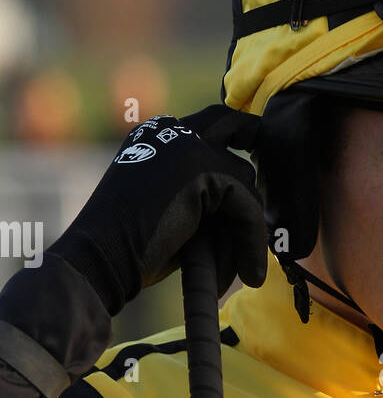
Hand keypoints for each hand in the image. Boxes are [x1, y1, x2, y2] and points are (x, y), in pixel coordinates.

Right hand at [47, 106, 267, 315]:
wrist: (98, 257)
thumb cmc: (126, 247)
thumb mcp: (167, 206)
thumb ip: (200, 194)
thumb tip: (246, 200)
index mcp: (154, 135)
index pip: (208, 123)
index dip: (235, 135)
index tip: (254, 155)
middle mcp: (170, 131)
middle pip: (229, 125)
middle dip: (253, 147)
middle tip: (270, 176)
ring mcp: (187, 146)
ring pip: (243, 181)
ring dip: (250, 227)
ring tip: (248, 269)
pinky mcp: (202, 171)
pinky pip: (246, 206)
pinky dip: (252, 242)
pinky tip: (250, 275)